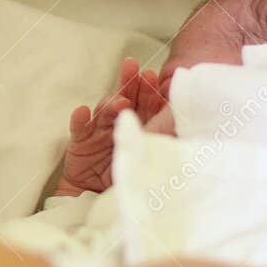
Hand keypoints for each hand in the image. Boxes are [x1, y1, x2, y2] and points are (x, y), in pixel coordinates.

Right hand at [56, 58, 167, 196]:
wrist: (97, 198)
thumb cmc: (129, 175)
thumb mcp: (150, 157)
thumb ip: (164, 139)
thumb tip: (187, 125)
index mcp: (139, 124)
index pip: (146, 102)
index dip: (149, 88)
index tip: (153, 76)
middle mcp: (119, 123)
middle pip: (125, 98)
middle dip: (130, 82)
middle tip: (134, 69)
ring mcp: (99, 131)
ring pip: (105, 110)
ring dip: (112, 103)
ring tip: (121, 102)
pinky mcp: (80, 142)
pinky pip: (79, 128)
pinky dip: (80, 120)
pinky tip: (82, 112)